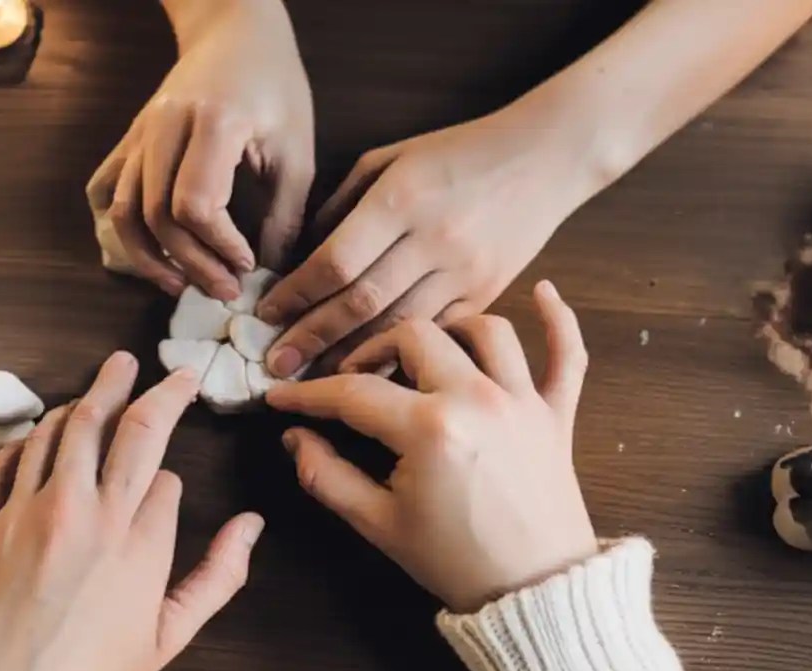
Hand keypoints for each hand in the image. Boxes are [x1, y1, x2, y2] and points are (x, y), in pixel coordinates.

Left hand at [0, 352, 264, 670]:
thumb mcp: (170, 635)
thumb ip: (219, 576)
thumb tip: (252, 524)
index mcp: (138, 540)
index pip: (162, 469)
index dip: (169, 468)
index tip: (166, 478)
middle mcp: (87, 512)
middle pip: (121, 424)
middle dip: (143, 386)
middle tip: (146, 363)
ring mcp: (31, 512)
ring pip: (61, 429)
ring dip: (85, 399)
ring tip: (100, 383)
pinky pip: (7, 460)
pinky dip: (27, 438)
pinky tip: (41, 433)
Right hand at [87, 0, 313, 299]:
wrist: (235, 31)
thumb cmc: (274, 86)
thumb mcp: (296, 149)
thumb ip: (284, 214)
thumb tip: (269, 271)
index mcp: (213, 123)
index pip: (195, 204)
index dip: (218, 246)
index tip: (247, 264)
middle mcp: (165, 127)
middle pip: (157, 215)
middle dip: (190, 263)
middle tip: (225, 290)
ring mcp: (140, 133)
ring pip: (124, 210)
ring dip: (149, 258)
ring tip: (180, 285)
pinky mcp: (130, 139)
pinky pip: (106, 190)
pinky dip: (119, 228)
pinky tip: (147, 251)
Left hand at [256, 104, 599, 377]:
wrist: (546, 156)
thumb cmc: (459, 152)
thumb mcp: (391, 158)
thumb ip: (342, 205)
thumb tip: (300, 256)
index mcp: (402, 199)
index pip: (335, 260)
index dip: (296, 293)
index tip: (265, 314)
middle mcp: (433, 240)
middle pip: (360, 302)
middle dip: (311, 337)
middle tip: (273, 363)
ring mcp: (464, 273)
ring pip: (397, 328)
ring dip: (348, 357)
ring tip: (309, 378)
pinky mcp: (486, 295)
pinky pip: (434, 336)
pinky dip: (397, 358)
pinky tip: (365, 374)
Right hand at [266, 282, 596, 610]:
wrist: (535, 594)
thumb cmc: (454, 561)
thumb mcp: (378, 524)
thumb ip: (327, 477)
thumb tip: (295, 440)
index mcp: (429, 428)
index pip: (353, 392)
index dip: (308, 393)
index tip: (281, 396)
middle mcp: (477, 398)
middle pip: (415, 336)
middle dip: (374, 350)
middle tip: (355, 380)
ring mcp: (522, 401)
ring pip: (484, 329)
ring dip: (447, 329)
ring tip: (423, 351)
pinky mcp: (557, 413)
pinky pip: (568, 353)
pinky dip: (559, 320)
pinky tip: (543, 292)